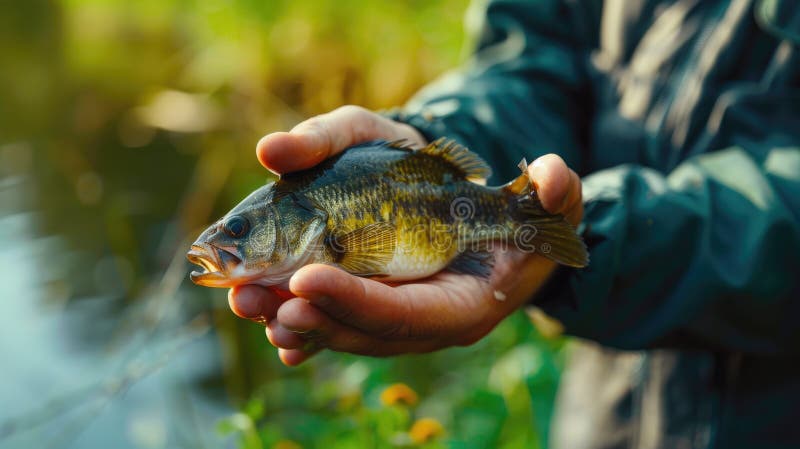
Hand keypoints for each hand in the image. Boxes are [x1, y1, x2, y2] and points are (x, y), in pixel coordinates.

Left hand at [229, 105, 582, 365]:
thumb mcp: (544, 194)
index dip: (360, 303)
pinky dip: (298, 319)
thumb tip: (550, 177)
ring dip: (288, 315)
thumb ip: (556, 188)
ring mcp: (401, 319)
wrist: (507, 231)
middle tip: (252, 296)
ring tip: (242, 298)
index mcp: (469, 303)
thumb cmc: (523, 213)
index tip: (308, 279)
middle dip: (309, 315)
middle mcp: (430, 322)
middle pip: (362, 331)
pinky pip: (335, 321)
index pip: (411, 316)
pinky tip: (261, 316)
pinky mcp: (380, 307)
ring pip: (340, 329)